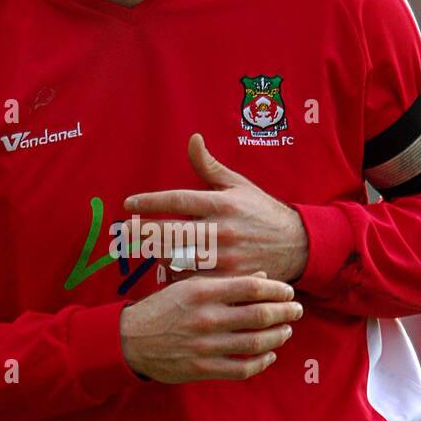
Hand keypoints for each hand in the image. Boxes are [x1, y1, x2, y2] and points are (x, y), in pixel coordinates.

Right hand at [120, 270, 303, 383]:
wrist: (130, 340)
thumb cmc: (161, 308)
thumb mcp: (188, 285)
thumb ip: (224, 281)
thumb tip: (261, 276)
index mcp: (202, 292)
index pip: (251, 287)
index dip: (276, 289)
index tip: (289, 291)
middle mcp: (206, 318)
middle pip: (259, 315)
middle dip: (285, 313)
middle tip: (297, 310)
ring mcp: (206, 345)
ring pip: (255, 343)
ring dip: (277, 337)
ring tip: (286, 331)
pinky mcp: (203, 368)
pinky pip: (242, 368)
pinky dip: (261, 362)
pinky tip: (269, 355)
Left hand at [121, 133, 308, 283]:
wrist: (296, 245)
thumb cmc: (261, 212)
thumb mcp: (239, 185)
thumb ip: (210, 166)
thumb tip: (192, 139)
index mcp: (222, 203)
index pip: (178, 200)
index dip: (150, 201)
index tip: (129, 203)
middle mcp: (222, 230)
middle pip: (171, 232)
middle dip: (142, 232)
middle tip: (123, 233)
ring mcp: (226, 257)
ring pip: (179, 259)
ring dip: (158, 255)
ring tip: (144, 250)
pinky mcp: (229, 279)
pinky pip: (194, 280)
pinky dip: (178, 276)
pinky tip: (168, 270)